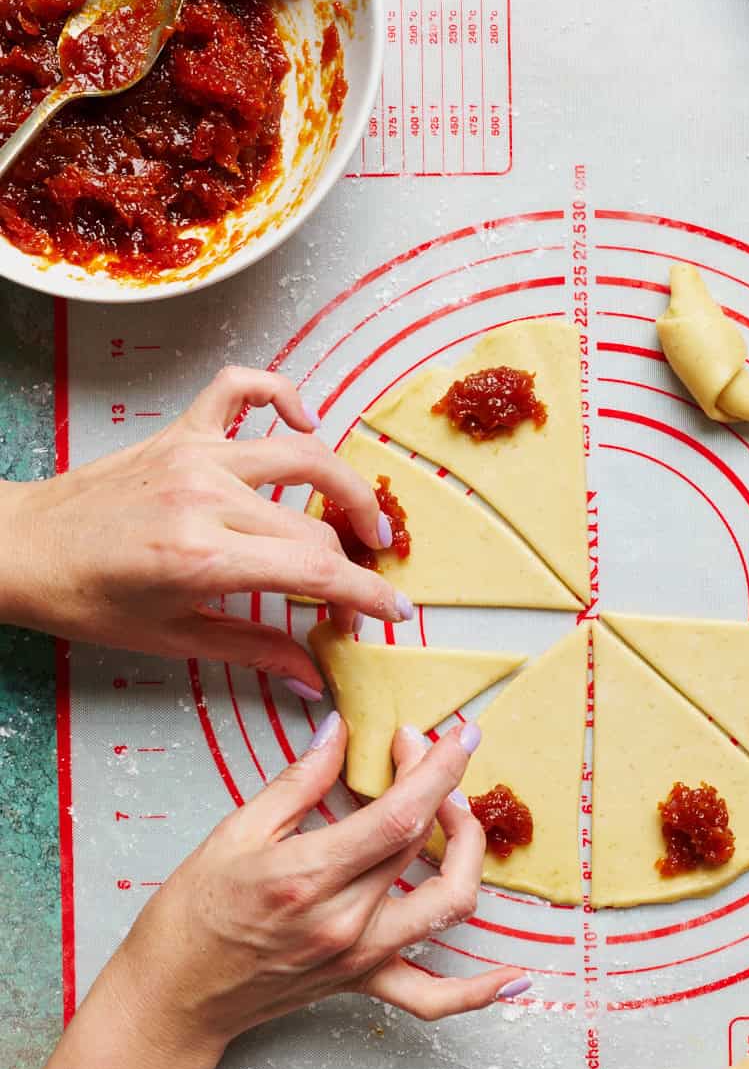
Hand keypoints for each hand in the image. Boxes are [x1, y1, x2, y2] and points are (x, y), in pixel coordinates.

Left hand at [0, 367, 413, 694]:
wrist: (21, 549)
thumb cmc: (86, 599)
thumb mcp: (172, 638)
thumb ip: (254, 652)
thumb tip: (312, 677)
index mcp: (202, 557)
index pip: (315, 571)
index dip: (366, 595)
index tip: (392, 613)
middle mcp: (205, 498)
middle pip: (315, 524)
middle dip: (353, 563)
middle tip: (361, 590)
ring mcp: (195, 457)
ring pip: (302, 456)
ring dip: (347, 487)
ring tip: (362, 520)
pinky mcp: (181, 434)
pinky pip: (243, 391)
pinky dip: (282, 396)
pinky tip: (304, 423)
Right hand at [104, 716, 528, 1055]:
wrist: (172, 997)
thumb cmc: (191, 916)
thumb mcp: (234, 832)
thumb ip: (298, 781)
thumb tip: (338, 730)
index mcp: (309, 876)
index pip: (401, 816)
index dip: (438, 770)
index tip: (457, 735)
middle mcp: (344, 921)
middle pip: (425, 846)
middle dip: (440, 787)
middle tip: (423, 753)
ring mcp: (359, 957)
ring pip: (448, 907)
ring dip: (467, 853)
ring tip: (454, 814)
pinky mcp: (361, 983)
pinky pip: (433, 998)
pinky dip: (478, 992)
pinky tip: (513, 975)